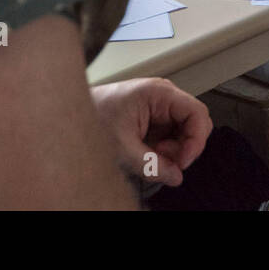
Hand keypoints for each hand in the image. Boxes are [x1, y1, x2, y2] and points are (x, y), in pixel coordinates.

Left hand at [91, 78, 211, 186]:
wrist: (71, 112)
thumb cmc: (91, 116)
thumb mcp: (121, 146)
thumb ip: (151, 164)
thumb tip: (175, 176)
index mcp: (159, 93)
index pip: (197, 113)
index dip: (196, 140)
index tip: (183, 162)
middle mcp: (164, 96)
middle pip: (195, 123)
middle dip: (185, 147)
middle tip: (165, 162)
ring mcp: (160, 107)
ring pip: (185, 132)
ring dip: (175, 150)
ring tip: (152, 156)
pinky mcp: (155, 118)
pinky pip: (173, 135)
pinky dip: (166, 150)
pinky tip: (149, 152)